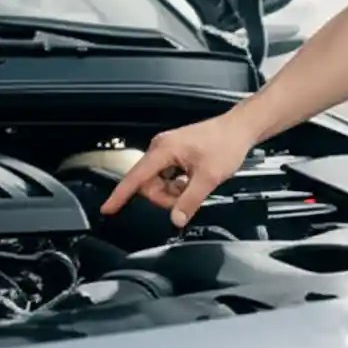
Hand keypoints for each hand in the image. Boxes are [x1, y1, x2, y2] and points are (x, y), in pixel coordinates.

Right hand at [99, 114, 257, 227]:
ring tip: (194, 186)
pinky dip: (178, 184)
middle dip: (164, 196)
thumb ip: (190, 200)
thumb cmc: (226, 144)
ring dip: (173, 191)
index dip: (120, 195)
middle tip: (187, 198)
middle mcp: (161, 148)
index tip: (107, 208)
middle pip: (148, 183)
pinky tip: (193, 181)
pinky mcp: (175, 153)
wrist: (240, 129)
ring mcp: (168, 150)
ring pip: (158, 181)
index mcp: (163, 150)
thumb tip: (176, 218)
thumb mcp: (209, 177)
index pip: (135, 177)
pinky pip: (167, 176)